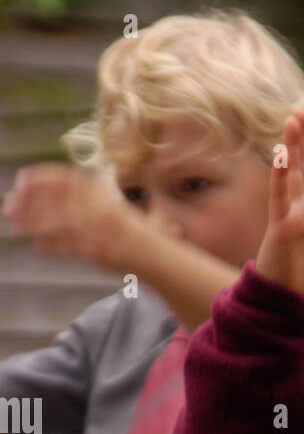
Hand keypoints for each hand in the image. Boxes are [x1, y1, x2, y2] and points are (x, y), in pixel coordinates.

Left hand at [1, 162, 138, 268]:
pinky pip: (71, 247)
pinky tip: (37, 247)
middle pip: (56, 199)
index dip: (41, 178)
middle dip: (29, 202)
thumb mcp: (109, 207)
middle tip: (8, 208)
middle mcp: (100, 207)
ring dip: (34, 224)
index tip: (21, 182)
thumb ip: (84, 200)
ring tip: (16, 227)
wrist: (157, 255)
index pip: (65, 178)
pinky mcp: (101, 251)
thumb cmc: (130, 232)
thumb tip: (50, 199)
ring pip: (59, 222)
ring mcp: (101, 229)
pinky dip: (52, 247)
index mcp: (101, 193)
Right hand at [255, 106, 303, 302]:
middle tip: (301, 109)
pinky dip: (281, 176)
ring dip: (291, 147)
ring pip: (291, 175)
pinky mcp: (280, 227)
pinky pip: (280, 197)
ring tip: (292, 120)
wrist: (291, 306)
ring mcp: (291, 217)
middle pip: (303, 168)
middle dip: (302, 140)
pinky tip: (282, 154)